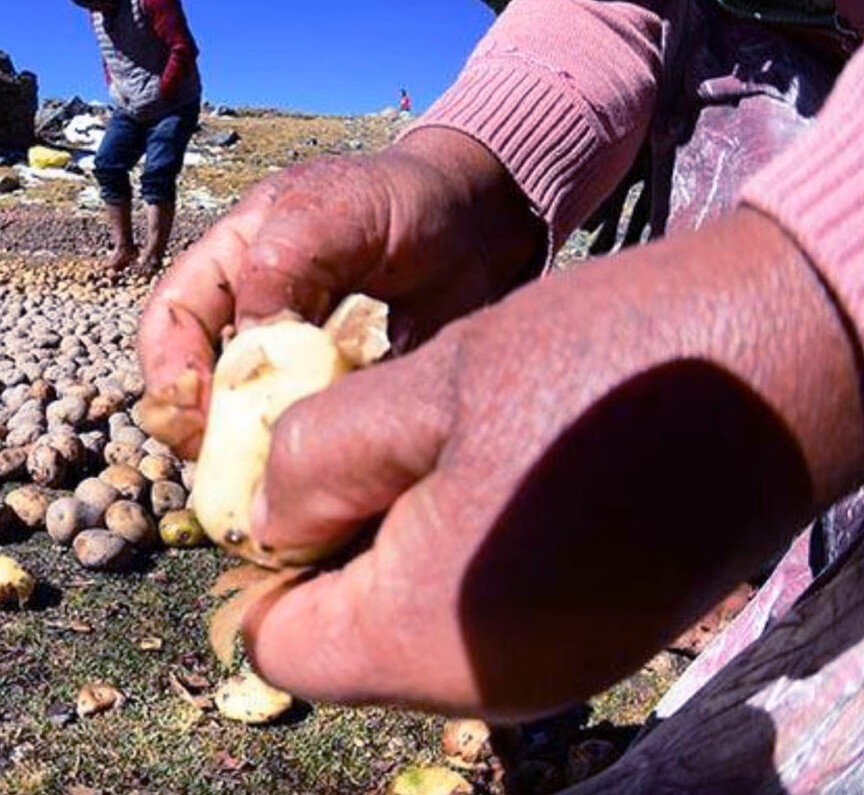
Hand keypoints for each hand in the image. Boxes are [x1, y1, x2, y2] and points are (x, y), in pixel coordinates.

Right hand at [137, 128, 539, 457]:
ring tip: (276, 478)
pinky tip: (333, 469)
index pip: (170, 319)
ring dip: (256, 457)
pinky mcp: (342, 404)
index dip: (167, 369)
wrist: (482, 222)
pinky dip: (316, 462)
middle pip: (195, 387)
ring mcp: (297, 370)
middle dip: (202, 432)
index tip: (192, 413)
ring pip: (249, 425)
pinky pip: (315, 442)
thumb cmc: (400, 201)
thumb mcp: (336, 211)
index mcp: (231, 265)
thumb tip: (249, 346)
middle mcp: (252, 324)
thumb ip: (283, 264)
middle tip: (229, 466)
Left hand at [242, 208, 863, 720]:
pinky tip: (487, 466)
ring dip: (390, 545)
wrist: (783, 358)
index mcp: (432, 638)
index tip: (289, 472)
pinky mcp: (592, 639)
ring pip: (407, 629)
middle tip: (354, 440)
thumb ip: (312, 465)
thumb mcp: (422, 389)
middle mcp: (489, 685)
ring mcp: (550, 670)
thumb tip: (265, 520)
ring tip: (426, 439)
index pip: (277, 642)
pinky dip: (454, 557)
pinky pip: (476, 620)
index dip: (260, 559)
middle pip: (341, 643)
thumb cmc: (601, 363)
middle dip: (325, 550)